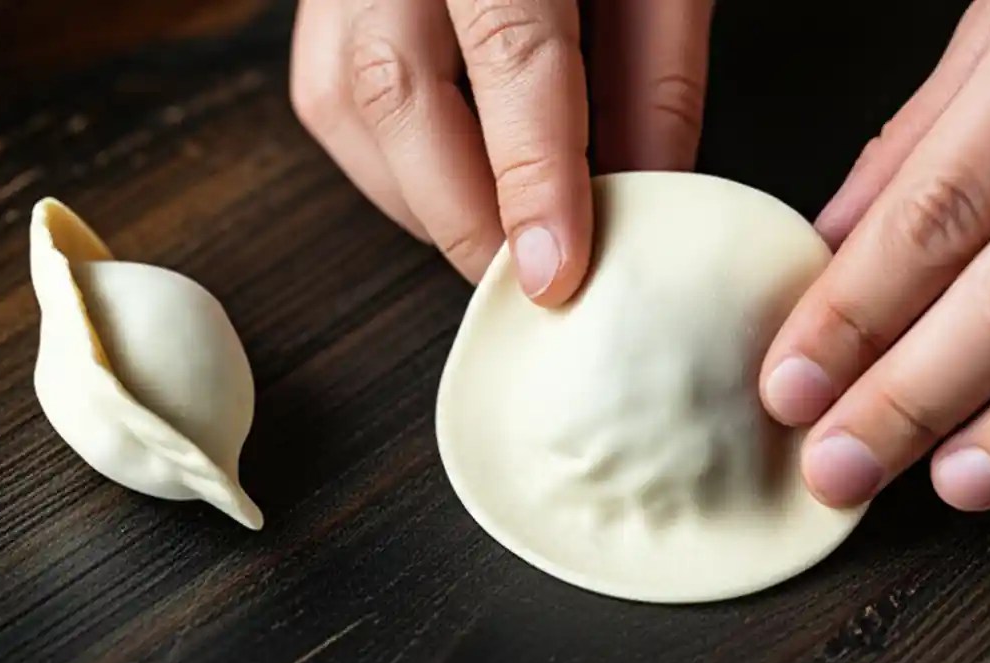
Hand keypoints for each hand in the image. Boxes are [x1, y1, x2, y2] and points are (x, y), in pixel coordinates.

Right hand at [290, 0, 713, 304]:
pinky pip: (334, 100)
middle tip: (527, 283)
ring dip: (424, 200)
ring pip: (347, 106)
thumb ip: (656, 74)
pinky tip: (453, 184)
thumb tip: (647, 194)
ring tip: (496, 240)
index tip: (557, 273)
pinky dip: (396, 167)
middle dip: (464, 214)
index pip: (510, 53)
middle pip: (397, 92)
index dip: (533, 176)